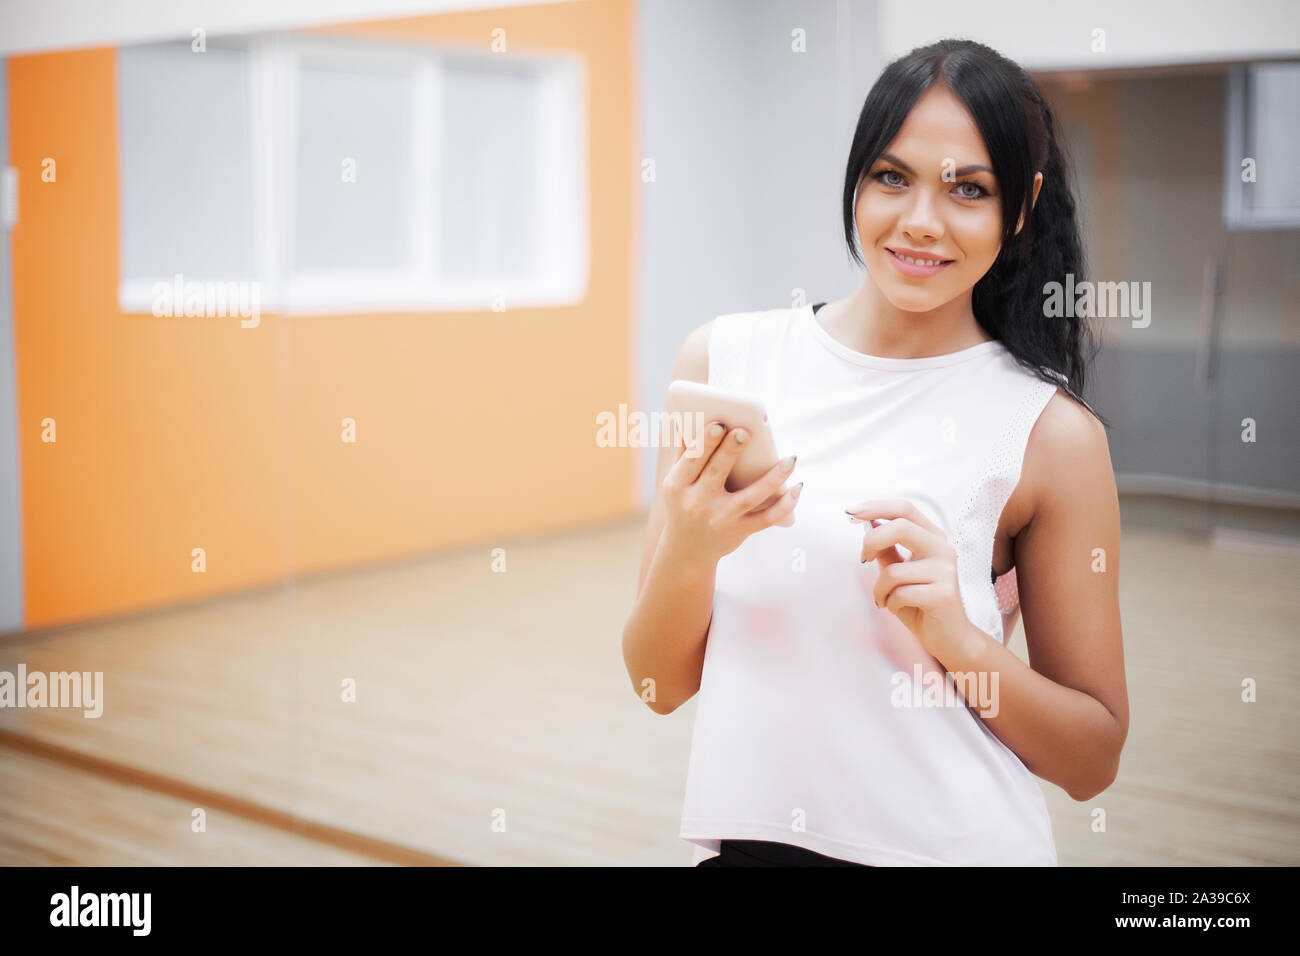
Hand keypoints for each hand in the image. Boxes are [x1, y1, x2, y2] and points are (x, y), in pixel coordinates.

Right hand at [662, 421, 801, 563]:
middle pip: (717, 473)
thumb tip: (687, 421)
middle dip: (731, 451)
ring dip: (773, 478)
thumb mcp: (675, 483)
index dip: (705, 443)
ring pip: (750, 496)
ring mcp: (720, 519)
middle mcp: (697, 504)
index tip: (719, 425)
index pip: (692, 460)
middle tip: (746, 431)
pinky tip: (797, 487)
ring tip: (791, 459)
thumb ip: (683, 453)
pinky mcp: (739, 531)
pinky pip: (767, 518)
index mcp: (677, 486)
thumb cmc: (683, 504)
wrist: (687, 550)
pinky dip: (785, 504)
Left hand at [846, 498, 972, 661]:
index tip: (851, 512)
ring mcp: (946, 571)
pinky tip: (896, 608)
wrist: (949, 637)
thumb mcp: (899, 572)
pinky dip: (889, 603)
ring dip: (879, 588)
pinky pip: (900, 593)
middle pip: (901, 526)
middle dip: (872, 541)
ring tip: (885, 598)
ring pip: (894, 569)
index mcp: (932, 538)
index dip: (876, 507)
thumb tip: (868, 525)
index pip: (905, 509)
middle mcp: (943, 549)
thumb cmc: (921, 603)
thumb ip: (887, 549)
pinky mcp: (943, 594)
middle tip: (863, 558)